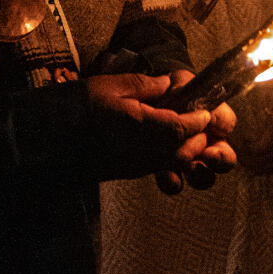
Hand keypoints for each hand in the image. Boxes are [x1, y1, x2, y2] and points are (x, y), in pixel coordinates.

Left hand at [85, 71, 237, 192]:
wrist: (53, 134)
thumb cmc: (84, 105)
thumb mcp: (119, 98)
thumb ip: (161, 113)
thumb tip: (198, 114)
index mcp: (167, 93)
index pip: (208, 99)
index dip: (219, 114)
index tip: (218, 127)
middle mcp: (172, 117)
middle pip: (214, 135)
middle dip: (219, 150)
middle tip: (209, 157)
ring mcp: (163, 143)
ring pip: (200, 160)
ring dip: (203, 169)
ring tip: (192, 171)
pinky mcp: (150, 164)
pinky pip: (174, 177)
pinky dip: (175, 181)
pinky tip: (166, 180)